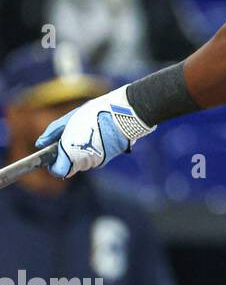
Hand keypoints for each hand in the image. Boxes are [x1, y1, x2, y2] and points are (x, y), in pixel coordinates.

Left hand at [34, 85, 154, 178]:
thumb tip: (40, 143)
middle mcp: (84, 161)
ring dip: (82, 153)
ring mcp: (98, 161)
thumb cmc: (94, 113)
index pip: (58, 171)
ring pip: (84, 163)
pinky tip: (99, 135)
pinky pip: (96, 158)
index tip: (54, 154)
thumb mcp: (69, 119)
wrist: (126, 113)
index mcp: (70, 152)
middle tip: (73, 138)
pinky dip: (95, 151)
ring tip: (88, 133)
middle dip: (69, 156)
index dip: (54, 164)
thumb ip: (52, 133)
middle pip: (71, 167)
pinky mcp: (110, 158)